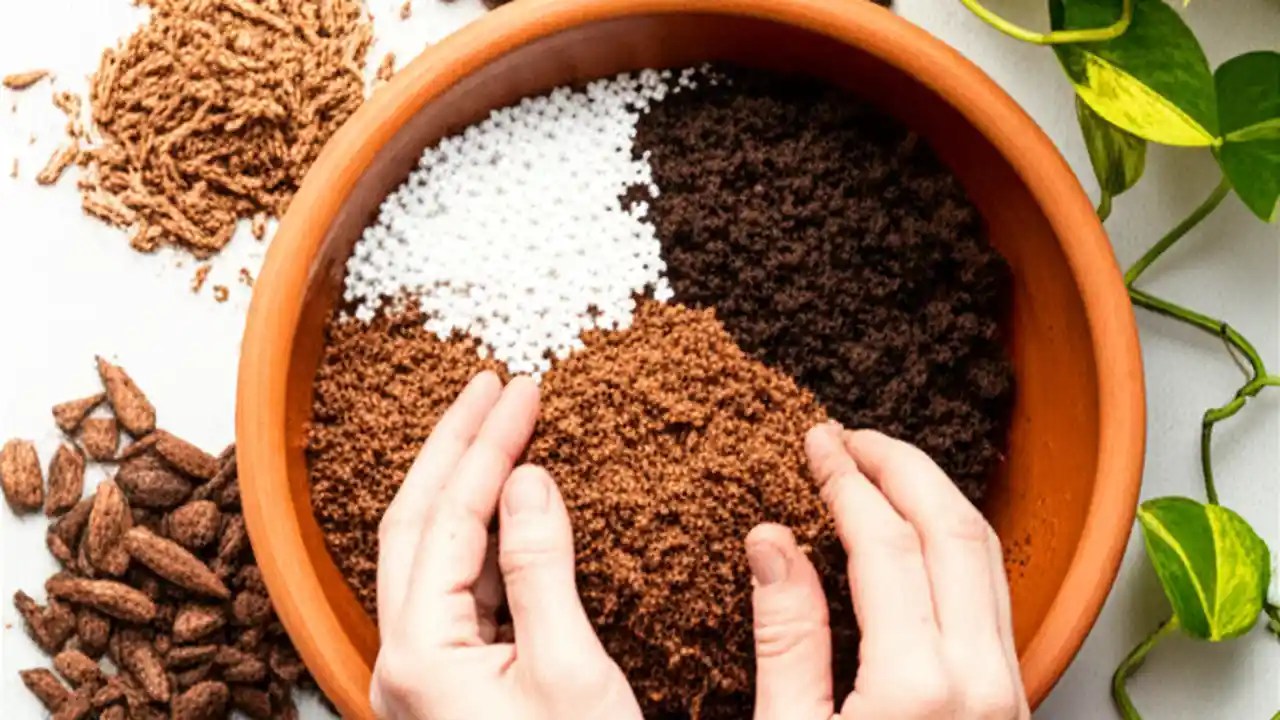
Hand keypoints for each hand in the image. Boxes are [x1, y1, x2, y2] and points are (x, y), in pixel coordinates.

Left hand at [371, 372, 642, 719]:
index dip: (486, 446)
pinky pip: (452, 583)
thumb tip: (526, 479)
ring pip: (427, 549)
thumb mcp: (571, 672)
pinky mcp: (448, 681)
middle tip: (493, 386)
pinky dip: (478, 531)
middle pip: (414, 521)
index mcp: (421, 655)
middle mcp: (403, 660)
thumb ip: (539, 567)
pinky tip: (506, 504)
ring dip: (461, 482)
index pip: (448, 518)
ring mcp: (421, 672)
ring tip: (496, 425)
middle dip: (454, 445)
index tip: (523, 391)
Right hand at [747, 423, 1029, 719]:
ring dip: (934, 496)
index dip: (847, 480)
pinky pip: (995, 594)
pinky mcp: (1014, 702)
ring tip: (883, 469)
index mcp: (916, 686)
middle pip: (952, 528)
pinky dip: (956, 542)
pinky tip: (918, 532)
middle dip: (900, 466)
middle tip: (852, 439)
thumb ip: (785, 641)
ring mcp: (1007, 691)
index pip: (886, 541)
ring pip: (987, 554)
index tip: (817, 445)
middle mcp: (979, 679)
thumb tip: (771, 544)